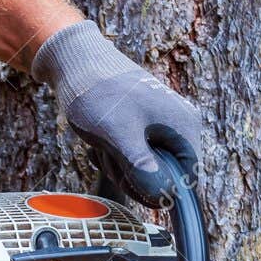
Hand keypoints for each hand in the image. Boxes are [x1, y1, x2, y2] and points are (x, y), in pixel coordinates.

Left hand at [31, 20, 201, 205]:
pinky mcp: (144, 126)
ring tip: (102, 143)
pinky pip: (133, 157)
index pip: (185, 182)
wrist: (75, 61)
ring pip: (145, 170)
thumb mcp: (118, 137)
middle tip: (110, 154)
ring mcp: (161, 125)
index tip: (128, 178)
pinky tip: (100, 141)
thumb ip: (143, 170)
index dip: (156, 190)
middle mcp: (179, 126)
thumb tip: (164, 199)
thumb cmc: (97, 94)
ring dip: (118, 165)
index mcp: (185, 127)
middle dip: (132, 175)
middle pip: (163, 178)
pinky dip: (114, 155)